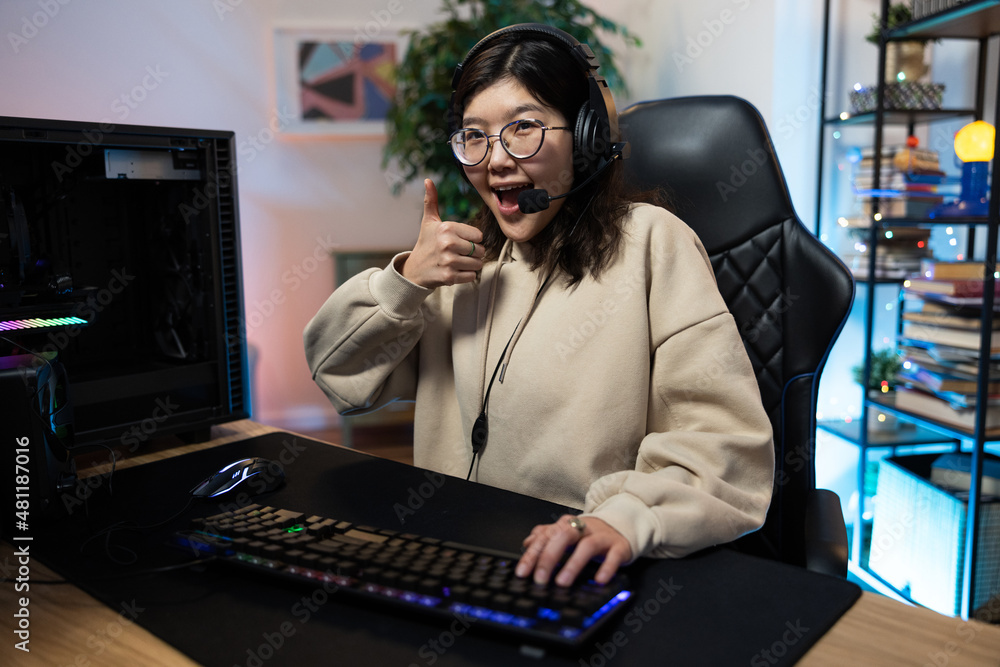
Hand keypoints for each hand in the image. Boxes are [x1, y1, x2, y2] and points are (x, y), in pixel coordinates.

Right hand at [400, 179, 483, 287]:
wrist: (414, 270)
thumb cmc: (426, 244)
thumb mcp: (429, 222)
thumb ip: (431, 201)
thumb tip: (428, 180)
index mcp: (447, 228)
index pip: (478, 235)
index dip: (472, 240)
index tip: (460, 241)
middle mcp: (448, 243)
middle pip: (480, 250)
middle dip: (473, 254)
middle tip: (458, 254)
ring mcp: (449, 261)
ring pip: (477, 264)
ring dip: (471, 265)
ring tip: (457, 262)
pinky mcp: (449, 277)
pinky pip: (472, 276)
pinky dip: (466, 276)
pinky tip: (455, 271)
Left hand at [515, 515, 631, 586]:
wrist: (621, 524)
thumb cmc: (589, 533)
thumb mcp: (567, 532)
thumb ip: (546, 536)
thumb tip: (527, 542)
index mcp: (567, 524)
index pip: (546, 536)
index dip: (532, 554)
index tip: (522, 572)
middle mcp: (583, 528)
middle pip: (563, 537)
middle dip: (549, 557)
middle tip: (540, 579)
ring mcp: (602, 537)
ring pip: (587, 546)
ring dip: (573, 564)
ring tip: (562, 582)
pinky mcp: (619, 546)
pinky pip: (614, 556)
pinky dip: (607, 568)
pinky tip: (599, 580)